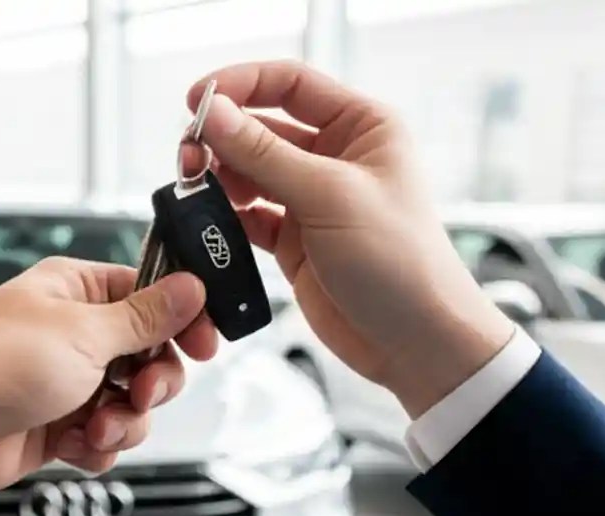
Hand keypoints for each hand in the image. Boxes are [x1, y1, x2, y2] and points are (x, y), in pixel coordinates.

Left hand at [0, 257, 215, 492]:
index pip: (151, 297)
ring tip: (95, 428)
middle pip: (151, 357)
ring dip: (124, 423)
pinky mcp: (58, 425)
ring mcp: (67, 381)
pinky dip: (97, 447)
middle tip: (139, 394)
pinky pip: (105, 439)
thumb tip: (191, 288)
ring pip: (133, 405)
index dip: (182, 323)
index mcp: (77, 291)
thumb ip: (146, 318)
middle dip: (153, 384)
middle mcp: (73, 333)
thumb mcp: (85, 332)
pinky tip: (72, 444)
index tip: (204, 345)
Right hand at [188, 60, 513, 416]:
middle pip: (260, 127)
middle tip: (187, 155)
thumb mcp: (329, 196)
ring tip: (194, 190)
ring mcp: (312, 199)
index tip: (196, 101)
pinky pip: (246, 215)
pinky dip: (224, 217)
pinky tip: (210, 223)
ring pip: (248, 172)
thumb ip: (264, 154)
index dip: (239, 85)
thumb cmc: (399, 262)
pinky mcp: (293, 240)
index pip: (289, 83)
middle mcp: (336, 156)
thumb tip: (213, 113)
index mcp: (362, 126)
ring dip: (218, 177)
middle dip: (220, 138)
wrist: (416, 343)